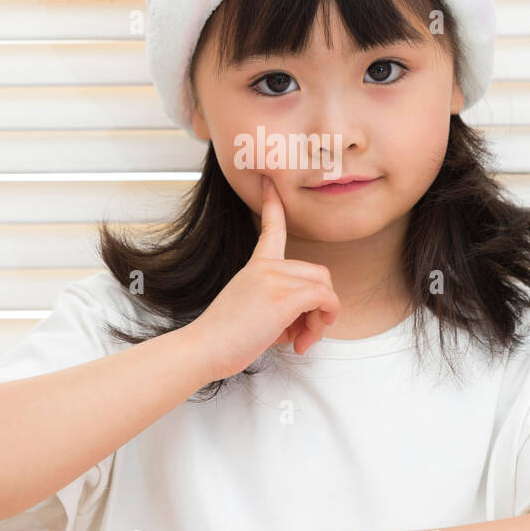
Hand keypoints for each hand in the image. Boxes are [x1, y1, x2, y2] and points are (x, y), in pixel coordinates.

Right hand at [189, 173, 340, 380]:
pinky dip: (324, 320)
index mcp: (256, 266)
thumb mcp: (254, 312)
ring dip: (323, 316)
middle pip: (318, 272)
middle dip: (320, 305)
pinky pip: (325, 299)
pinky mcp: (284, 297)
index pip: (271, 228)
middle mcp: (267, 267)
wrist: (204, 349)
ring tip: (302, 338)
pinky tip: (302, 340)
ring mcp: (275, 279)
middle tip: (305, 332)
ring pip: (325, 286)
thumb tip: (307, 321)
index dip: (273, 203)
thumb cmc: (224, 337)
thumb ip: (283, 306)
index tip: (270, 182)